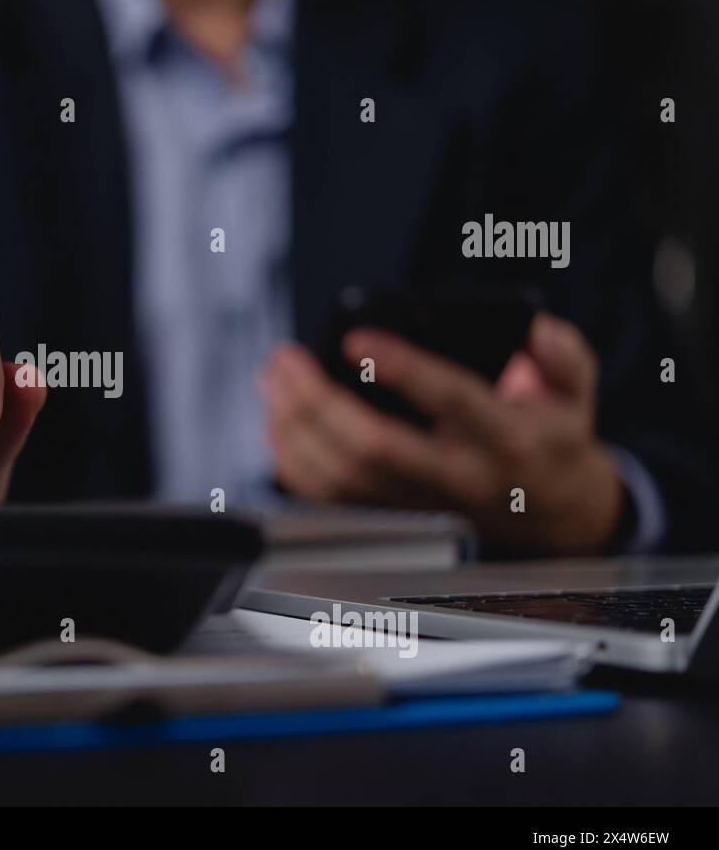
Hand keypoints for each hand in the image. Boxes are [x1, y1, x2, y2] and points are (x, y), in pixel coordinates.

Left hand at [259, 313, 623, 554]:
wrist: (553, 517)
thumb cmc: (551, 440)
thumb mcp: (575, 394)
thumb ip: (562, 357)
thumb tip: (534, 331)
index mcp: (508, 440)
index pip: (452, 400)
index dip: (402, 368)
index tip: (355, 338)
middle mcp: (459, 479)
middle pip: (373, 448)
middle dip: (317, 401)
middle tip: (286, 358)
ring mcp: (420, 504)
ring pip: (341, 479)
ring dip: (293, 428)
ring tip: (273, 379)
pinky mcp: (391, 516)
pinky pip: (329, 499)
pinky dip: (292, 462)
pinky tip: (276, 421)